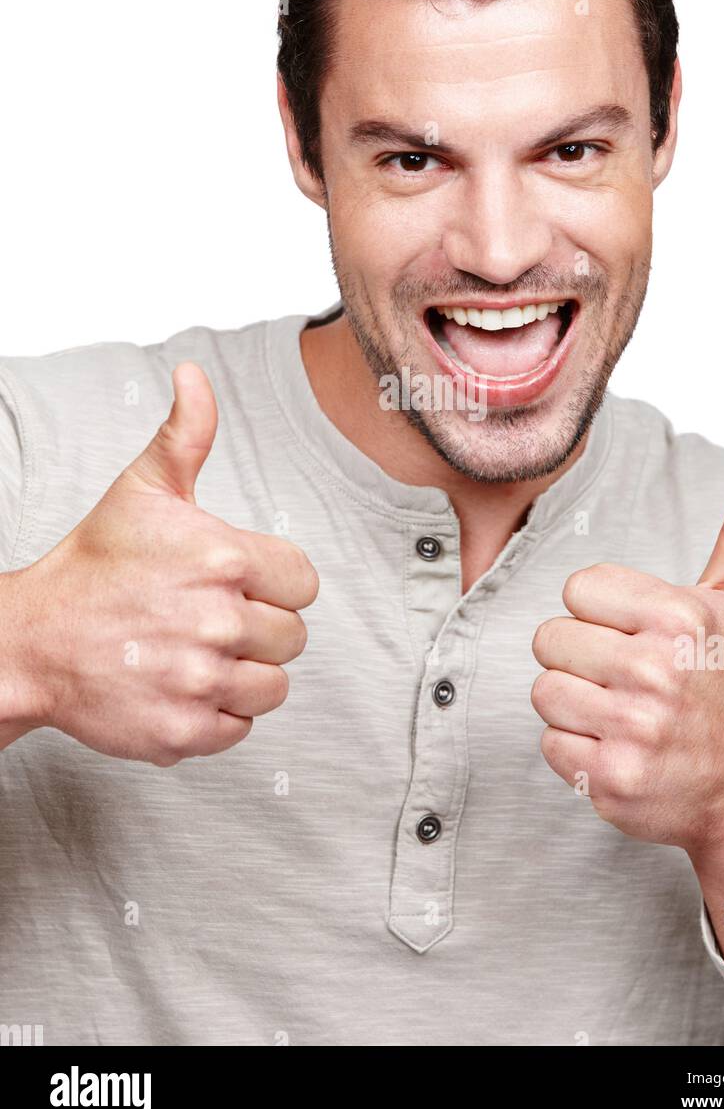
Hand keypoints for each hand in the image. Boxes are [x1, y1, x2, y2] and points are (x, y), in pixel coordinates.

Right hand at [0, 362, 317, 765]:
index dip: (274, 583)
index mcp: (224, 560)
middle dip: (260, 627)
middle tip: (209, 618)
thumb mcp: (143, 489)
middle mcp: (219, 622)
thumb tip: (193, 376)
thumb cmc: (94, 564)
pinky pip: (241, 728)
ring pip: (274, 685)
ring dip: (245, 673)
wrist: (34, 639)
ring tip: (199, 652)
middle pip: (294, 637)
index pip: (304, 583)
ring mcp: (201, 681)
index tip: (237, 583)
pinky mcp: (184, 732)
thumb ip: (186, 433)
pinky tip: (184, 685)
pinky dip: (218, 713)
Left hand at [530, 472, 723, 855]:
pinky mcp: (612, 779)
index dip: (599, 613)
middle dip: (580, 659)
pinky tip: (616, 748)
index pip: (577, 588)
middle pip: (549, 639)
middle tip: (624, 678)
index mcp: (680, 617)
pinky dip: (576, 750)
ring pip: (543, 691)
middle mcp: (657, 671)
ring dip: (574, 704)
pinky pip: (549, 744)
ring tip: (618, 712)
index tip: (634, 635)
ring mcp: (633, 730)